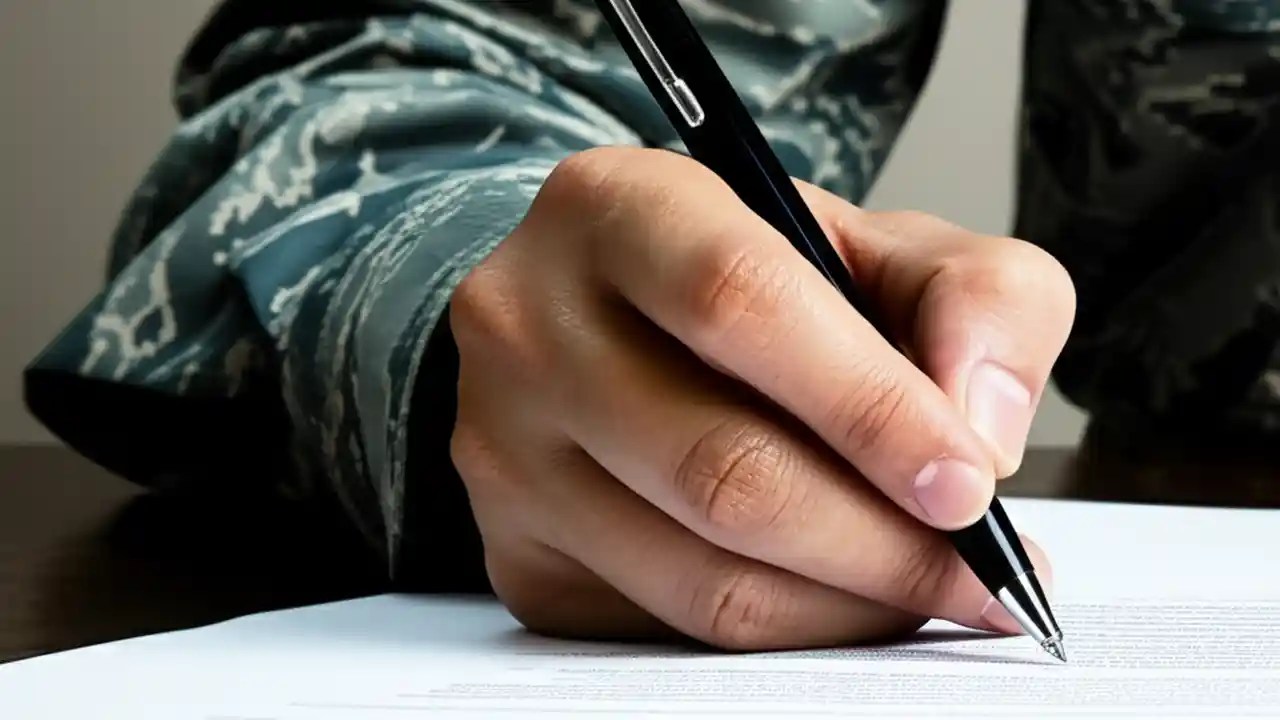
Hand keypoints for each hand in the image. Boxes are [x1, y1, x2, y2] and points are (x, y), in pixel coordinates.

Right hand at [449, 147, 1075, 649]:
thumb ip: (975, 294)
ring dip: (845, 603)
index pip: (738, 302)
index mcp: (616, 207)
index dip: (868, 406)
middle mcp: (530, 325)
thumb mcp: (877, 243)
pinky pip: (671, 628)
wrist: (613, 324)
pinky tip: (836, 595)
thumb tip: (980, 429)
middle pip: (720, 467)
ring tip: (925, 583)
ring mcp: (505, 449)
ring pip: (699, 576)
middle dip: (880, 541)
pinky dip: (785, 631)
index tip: (970, 484)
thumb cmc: (753, 281)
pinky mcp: (517, 551)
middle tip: (980, 569)